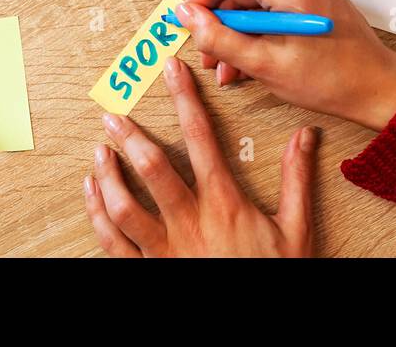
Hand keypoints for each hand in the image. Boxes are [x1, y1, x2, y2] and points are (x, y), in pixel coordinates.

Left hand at [84, 57, 316, 256]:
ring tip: (100, 151)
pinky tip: (91, 192)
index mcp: (225, 205)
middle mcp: (190, 224)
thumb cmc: (275, 276)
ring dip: (107, 175)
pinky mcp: (150, 272)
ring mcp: (166, 251)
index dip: (186, 100)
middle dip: (130, 137)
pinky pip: (114, 243)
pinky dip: (97, 215)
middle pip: (153, 169)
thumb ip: (296, 180)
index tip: (173, 73)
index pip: (201, 140)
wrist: (260, 324)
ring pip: (124, 206)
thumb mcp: (296, 230)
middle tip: (112, 114)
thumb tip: (304, 136)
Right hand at [179, 0, 395, 129]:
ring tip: (229, 68)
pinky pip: (271, 5)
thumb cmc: (332, 79)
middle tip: (211, 57)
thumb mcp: (264, 64)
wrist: (376, 87)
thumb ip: (219, 38)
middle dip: (220, 22)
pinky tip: (250, 60)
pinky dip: (257, 30)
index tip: (194, 25)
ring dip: (237, 32)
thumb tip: (186, 16)